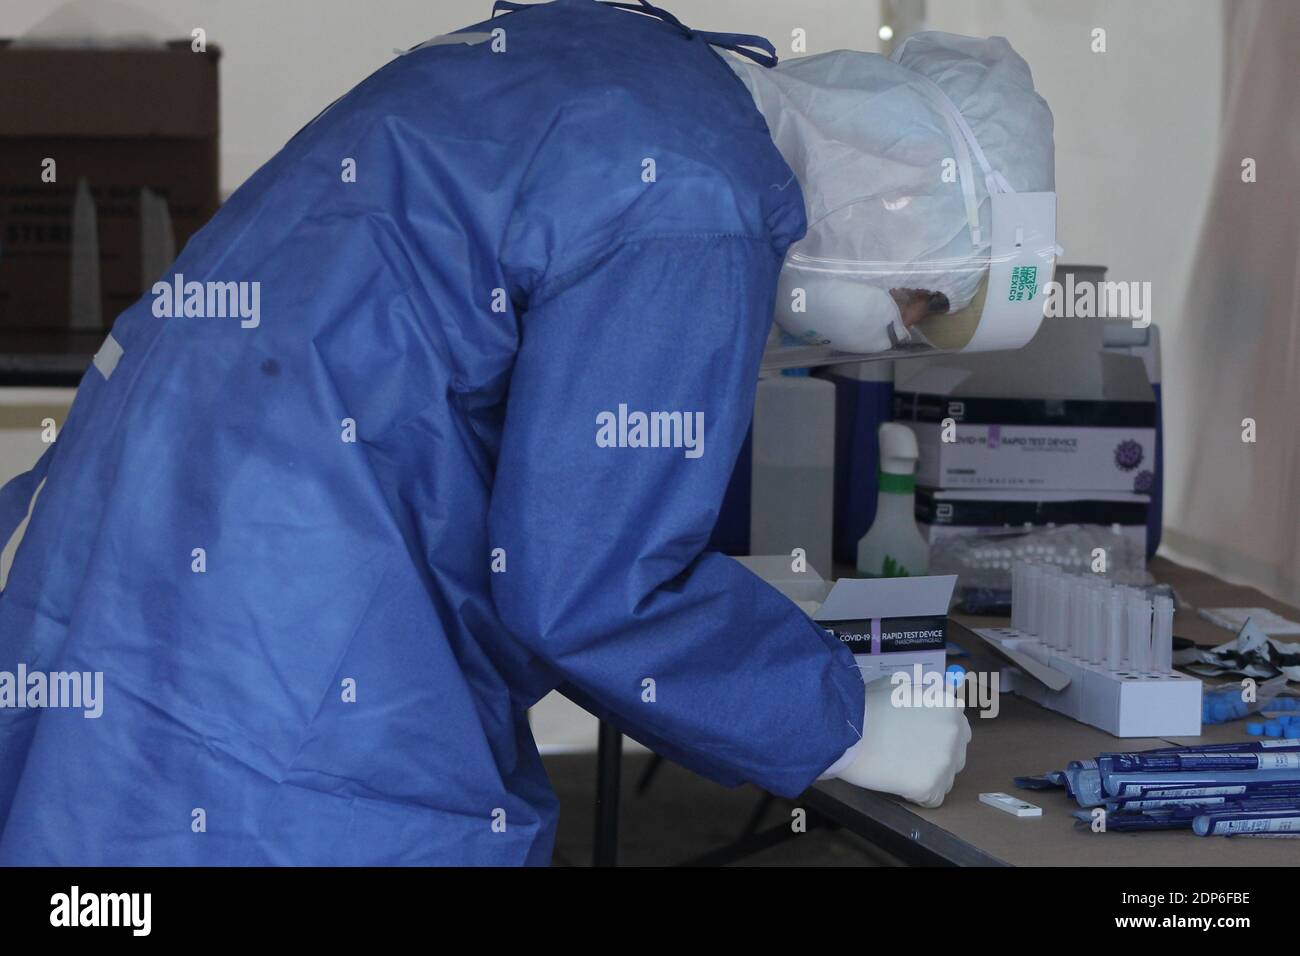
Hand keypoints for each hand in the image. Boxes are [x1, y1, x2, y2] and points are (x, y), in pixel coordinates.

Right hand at [834, 676, 970, 807]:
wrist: (844, 728)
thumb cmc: (866, 704)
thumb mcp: (899, 685)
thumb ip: (923, 695)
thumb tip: (930, 702)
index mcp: (949, 706)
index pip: (958, 730)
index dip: (936, 737)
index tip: (918, 741)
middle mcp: (955, 731)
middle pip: (956, 756)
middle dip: (936, 758)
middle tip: (907, 756)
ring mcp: (945, 760)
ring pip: (946, 779)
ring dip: (928, 777)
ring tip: (899, 769)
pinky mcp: (930, 785)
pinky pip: (932, 798)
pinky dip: (918, 795)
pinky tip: (898, 782)